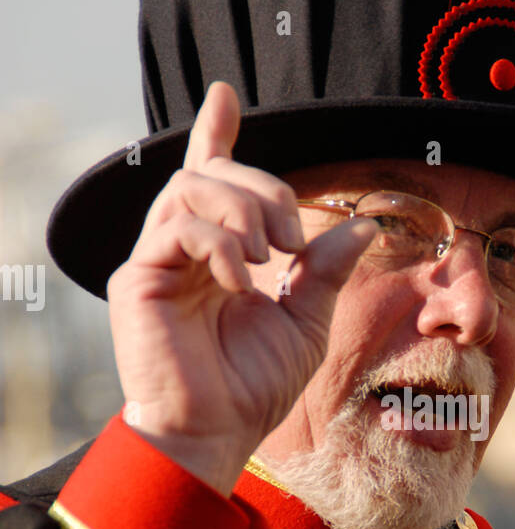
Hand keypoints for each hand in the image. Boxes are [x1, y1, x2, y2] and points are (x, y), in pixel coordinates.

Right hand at [106, 81, 376, 494]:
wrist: (217, 433)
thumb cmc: (254, 387)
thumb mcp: (306, 320)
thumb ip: (324, 270)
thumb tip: (361, 224)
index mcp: (217, 255)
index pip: (211, 180)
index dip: (215, 134)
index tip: (224, 95)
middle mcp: (182, 251)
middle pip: (212, 174)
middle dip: (262, 189)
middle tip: (293, 240)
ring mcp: (156, 262)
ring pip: (190, 188)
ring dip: (242, 209)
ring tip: (270, 256)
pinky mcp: (138, 279)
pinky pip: (176, 227)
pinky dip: (217, 243)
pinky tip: (240, 278)